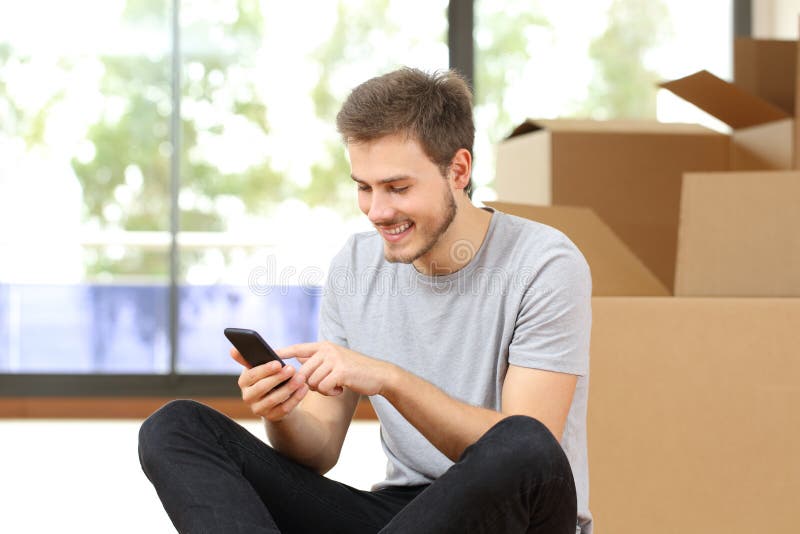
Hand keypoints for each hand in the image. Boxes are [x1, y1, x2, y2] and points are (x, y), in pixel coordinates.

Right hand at [231, 348, 308, 421]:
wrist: (276, 398)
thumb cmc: (268, 376)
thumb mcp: (259, 367)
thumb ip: (248, 358)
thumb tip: (232, 350)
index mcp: (243, 382)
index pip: (252, 375)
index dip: (265, 369)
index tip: (278, 363)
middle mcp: (248, 397)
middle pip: (262, 387)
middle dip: (278, 378)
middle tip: (292, 369)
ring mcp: (259, 409)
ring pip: (274, 399)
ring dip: (289, 388)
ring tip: (301, 378)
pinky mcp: (272, 417)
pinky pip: (285, 408)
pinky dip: (296, 398)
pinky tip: (304, 388)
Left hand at [276, 342, 391, 396]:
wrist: (379, 375)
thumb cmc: (355, 370)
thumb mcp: (335, 360)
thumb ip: (316, 359)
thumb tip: (297, 358)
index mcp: (324, 346)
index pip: (297, 348)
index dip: (282, 352)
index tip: (266, 354)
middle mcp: (327, 350)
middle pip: (303, 372)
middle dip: (310, 384)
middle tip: (326, 385)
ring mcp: (334, 359)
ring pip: (312, 382)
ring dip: (322, 389)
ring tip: (336, 385)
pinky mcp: (340, 371)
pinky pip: (323, 387)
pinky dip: (331, 392)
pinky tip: (341, 389)